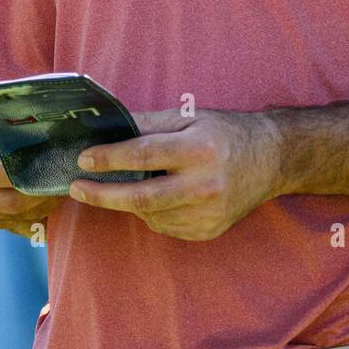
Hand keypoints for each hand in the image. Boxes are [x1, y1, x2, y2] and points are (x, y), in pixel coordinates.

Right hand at [0, 113, 63, 239]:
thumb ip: (19, 121)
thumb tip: (56, 115)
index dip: (21, 176)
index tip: (50, 168)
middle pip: (10, 203)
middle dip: (43, 197)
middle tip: (66, 184)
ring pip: (16, 218)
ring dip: (44, 209)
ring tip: (63, 193)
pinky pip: (16, 226)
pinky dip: (37, 220)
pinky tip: (53, 207)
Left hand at [68, 108, 283, 240]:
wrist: (271, 159)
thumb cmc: (226, 133)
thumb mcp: (190, 118)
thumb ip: (149, 123)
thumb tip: (108, 128)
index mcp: (199, 149)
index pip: (143, 154)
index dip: (109, 158)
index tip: (83, 160)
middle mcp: (205, 184)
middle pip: (142, 196)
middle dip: (103, 194)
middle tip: (77, 189)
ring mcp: (209, 213)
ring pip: (151, 215)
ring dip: (131, 202)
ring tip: (128, 185)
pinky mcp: (210, 231)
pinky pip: (167, 227)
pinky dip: (154, 213)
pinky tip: (159, 197)